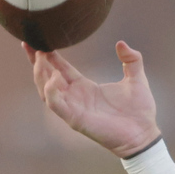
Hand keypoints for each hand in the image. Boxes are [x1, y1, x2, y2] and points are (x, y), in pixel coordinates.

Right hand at [28, 40, 160, 157]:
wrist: (144, 133)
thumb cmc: (140, 110)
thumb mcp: (136, 78)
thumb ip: (131, 59)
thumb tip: (121, 43)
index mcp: (85, 87)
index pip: (60, 68)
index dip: (48, 55)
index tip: (38, 40)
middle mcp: (75, 98)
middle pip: (47, 78)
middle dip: (37, 62)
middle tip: (30, 43)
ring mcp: (74, 109)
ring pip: (46, 91)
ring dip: (41, 75)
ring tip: (40, 58)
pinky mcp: (76, 120)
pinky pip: (57, 105)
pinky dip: (52, 92)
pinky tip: (53, 77)